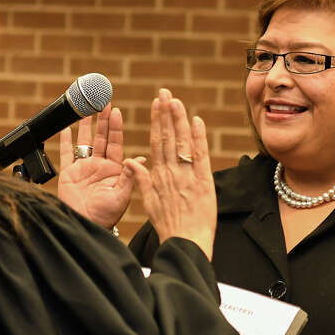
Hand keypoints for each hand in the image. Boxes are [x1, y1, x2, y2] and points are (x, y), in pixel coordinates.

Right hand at [57, 104, 133, 228]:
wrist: (87, 226)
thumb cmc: (107, 215)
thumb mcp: (122, 195)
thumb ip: (130, 176)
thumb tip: (142, 159)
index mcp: (114, 169)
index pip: (115, 142)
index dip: (115, 126)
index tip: (115, 111)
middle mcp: (99, 166)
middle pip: (101, 137)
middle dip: (102, 119)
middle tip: (103, 101)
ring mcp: (83, 169)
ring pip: (85, 141)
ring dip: (86, 125)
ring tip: (86, 108)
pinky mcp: (67, 174)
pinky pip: (66, 154)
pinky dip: (65, 141)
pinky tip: (65, 128)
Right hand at [123, 89, 215, 259]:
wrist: (185, 242)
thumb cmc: (168, 226)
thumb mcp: (148, 203)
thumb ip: (141, 180)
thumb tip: (131, 161)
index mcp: (158, 176)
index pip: (156, 142)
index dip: (156, 121)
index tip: (157, 103)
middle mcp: (170, 172)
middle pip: (167, 137)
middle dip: (166, 112)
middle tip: (165, 91)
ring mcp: (186, 176)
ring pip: (181, 142)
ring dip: (179, 120)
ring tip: (176, 100)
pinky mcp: (203, 182)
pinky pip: (200, 156)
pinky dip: (198, 138)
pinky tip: (197, 121)